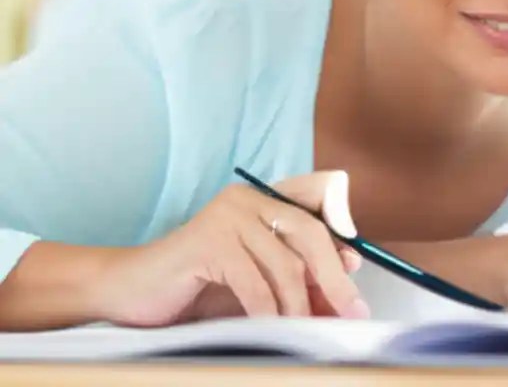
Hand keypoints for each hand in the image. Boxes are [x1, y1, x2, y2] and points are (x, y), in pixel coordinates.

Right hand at [96, 171, 368, 325]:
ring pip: (285, 264)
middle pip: (310, 233)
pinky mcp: (207, 242)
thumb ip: (298, 277)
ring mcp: (226, 217)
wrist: (129, 292)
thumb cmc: (197, 289)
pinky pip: (254, 283)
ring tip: (307, 331)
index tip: (357, 264)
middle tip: (352, 311)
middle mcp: (247, 199)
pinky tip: (273, 330)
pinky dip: (269, 312)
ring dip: (301, 305)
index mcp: (262, 199)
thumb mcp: (258, 281)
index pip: (318, 197)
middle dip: (334, 277)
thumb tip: (348, 283)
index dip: (342, 224)